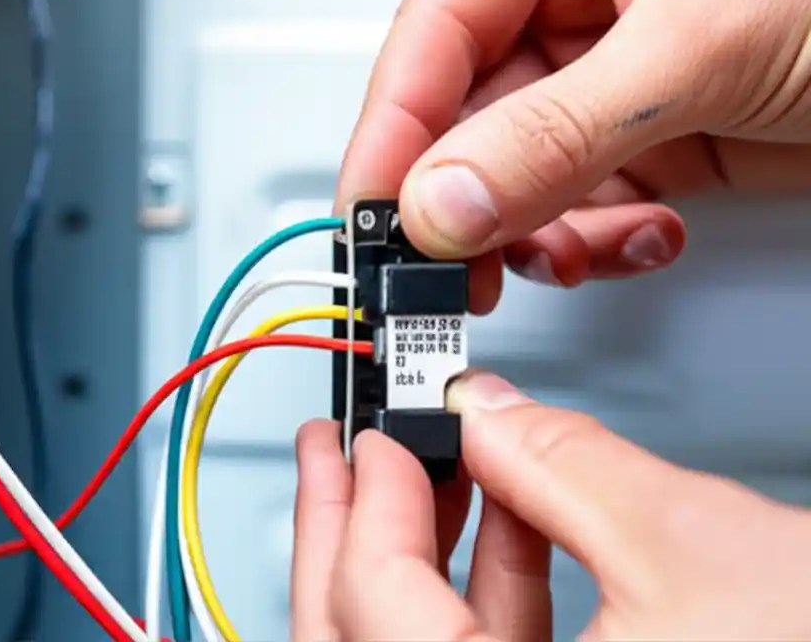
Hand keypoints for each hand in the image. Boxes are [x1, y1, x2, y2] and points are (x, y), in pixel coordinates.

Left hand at [291, 371, 810, 640]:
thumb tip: (483, 412)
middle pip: (368, 638)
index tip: (373, 434)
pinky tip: (504, 522)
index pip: (375, 610)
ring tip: (413, 468)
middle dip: (351, 535)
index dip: (365, 505)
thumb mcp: (690, 548)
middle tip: (341, 455)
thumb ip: (560, 465)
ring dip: (420, 555)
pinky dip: (490, 595)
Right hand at [339, 0, 810, 311]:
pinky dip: (599, 238)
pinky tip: (635, 236)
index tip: (374, 210)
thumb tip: (441, 199)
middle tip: (445, 267)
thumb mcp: (699, 40)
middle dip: (464, 196)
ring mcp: (625, 73)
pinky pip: (589, 200)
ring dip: (535, 230)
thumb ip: (552, 130)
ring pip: (523, 170)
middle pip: (471, 108)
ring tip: (560, 255)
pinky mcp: (669, 136)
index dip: (394, 124)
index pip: (437, 26)